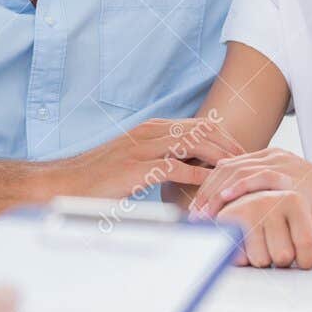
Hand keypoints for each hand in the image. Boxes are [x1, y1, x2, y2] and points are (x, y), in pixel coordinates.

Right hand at [50, 116, 244, 200]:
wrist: (64, 183)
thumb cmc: (98, 176)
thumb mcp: (134, 159)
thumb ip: (160, 157)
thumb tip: (188, 167)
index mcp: (150, 128)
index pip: (199, 124)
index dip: (223, 136)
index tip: (240, 152)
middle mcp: (148, 132)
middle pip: (202, 130)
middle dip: (228, 145)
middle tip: (247, 162)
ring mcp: (142, 149)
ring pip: (194, 144)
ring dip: (218, 158)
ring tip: (236, 172)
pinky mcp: (136, 169)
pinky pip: (176, 169)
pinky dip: (198, 178)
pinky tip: (211, 187)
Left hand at [188, 146, 311, 238]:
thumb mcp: (290, 203)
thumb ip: (267, 203)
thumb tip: (242, 220)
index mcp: (270, 160)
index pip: (227, 169)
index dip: (207, 188)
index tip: (193, 211)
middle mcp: (273, 157)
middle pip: (226, 168)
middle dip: (204, 191)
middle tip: (190, 215)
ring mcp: (283, 164)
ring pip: (237, 171)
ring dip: (215, 192)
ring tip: (201, 213)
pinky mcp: (293, 175)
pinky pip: (260, 176)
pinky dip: (239, 186)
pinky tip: (225, 198)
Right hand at [218, 189, 311, 269]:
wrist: (239, 202)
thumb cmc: (276, 217)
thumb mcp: (302, 227)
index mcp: (294, 200)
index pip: (307, 244)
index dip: (306, 260)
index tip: (302, 258)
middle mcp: (270, 200)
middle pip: (284, 256)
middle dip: (282, 261)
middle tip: (277, 247)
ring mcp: (247, 209)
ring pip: (261, 260)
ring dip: (262, 260)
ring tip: (261, 244)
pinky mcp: (227, 221)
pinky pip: (240, 257)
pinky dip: (244, 258)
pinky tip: (247, 245)